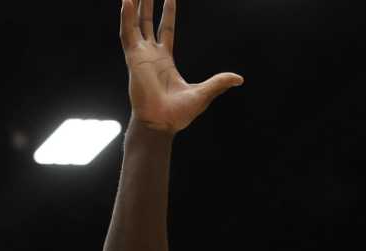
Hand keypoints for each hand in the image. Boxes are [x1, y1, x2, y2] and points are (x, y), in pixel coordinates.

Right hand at [121, 0, 242, 132]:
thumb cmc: (178, 114)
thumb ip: (218, 82)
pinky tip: (126, 1)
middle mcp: (150, 55)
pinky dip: (126, 17)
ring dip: (133, 6)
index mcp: (164, 60)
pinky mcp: (133, 59)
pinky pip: (127, 33)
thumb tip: (239, 79)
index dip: (168, 13)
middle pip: (148, 23)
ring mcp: (140, 56)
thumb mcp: (203, 93)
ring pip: (134, 24)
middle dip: (147, 4)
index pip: (165, 30)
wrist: (162, 124)